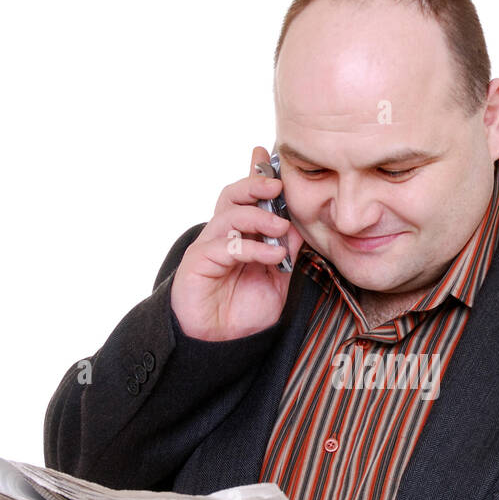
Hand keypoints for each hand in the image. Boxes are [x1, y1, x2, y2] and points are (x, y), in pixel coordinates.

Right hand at [169, 145, 302, 340]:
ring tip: (281, 228)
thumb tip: (299, 225)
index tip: (268, 154)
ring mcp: (210, 247)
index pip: (249, 199)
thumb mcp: (278, 281)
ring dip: (258, 216)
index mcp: (242, 236)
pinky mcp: (199, 263)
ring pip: (229, 214)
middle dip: (255, 183)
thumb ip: (287, 254)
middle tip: (277, 185)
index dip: (257, 175)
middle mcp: (224, 236)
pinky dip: (253, 247)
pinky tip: (273, 257)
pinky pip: (226, 245)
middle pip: (234, 196)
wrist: (220, 345)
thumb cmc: (244, 313)